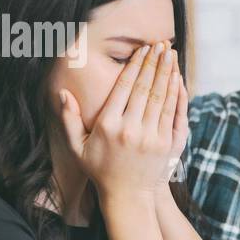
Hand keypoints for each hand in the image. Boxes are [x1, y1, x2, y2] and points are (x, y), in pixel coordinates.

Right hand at [59, 42, 185, 202]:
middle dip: (153, 63)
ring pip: (161, 97)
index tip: (141, 50)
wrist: (128, 196)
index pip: (124, 88)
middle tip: (160, 44)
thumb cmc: (100, 169)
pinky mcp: (166, 143)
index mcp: (107, 125)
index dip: (135, 66)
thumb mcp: (77, 146)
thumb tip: (62, 92)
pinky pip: (172, 112)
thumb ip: (69, 119)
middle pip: (145, 88)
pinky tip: (177, 79)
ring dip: (166, 73)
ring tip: (169, 54)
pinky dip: (176, 94)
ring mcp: (150, 136)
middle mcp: (130, 129)